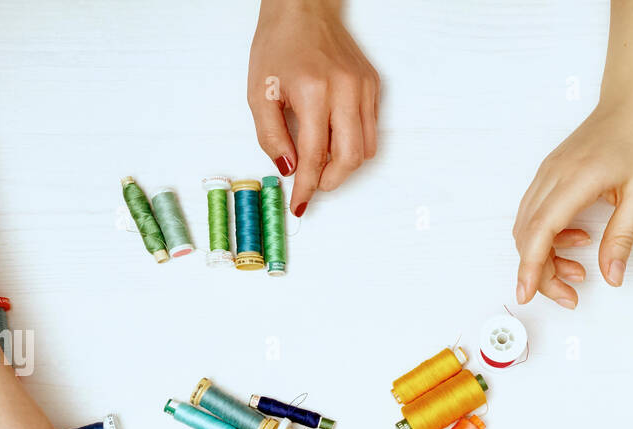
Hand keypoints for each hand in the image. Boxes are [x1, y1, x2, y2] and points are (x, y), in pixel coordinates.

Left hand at [248, 0, 378, 216]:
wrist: (303, 9)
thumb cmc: (279, 46)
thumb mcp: (259, 93)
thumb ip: (271, 136)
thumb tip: (290, 169)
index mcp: (313, 92)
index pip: (314, 156)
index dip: (306, 187)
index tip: (300, 204)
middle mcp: (344, 91)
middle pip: (350, 159)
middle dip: (330, 181)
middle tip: (313, 183)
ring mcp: (363, 88)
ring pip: (367, 149)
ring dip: (345, 165)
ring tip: (322, 160)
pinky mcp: (373, 85)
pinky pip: (371, 130)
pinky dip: (354, 143)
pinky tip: (333, 136)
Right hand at [513, 97, 632, 307]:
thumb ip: (622, 237)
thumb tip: (610, 276)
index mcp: (575, 179)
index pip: (540, 231)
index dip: (530, 267)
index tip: (526, 293)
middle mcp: (552, 176)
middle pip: (528, 237)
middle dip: (541, 273)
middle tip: (570, 295)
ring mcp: (547, 174)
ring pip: (528, 228)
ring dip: (544, 258)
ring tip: (578, 271)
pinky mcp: (550, 175)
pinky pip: (536, 215)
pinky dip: (548, 239)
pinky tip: (578, 243)